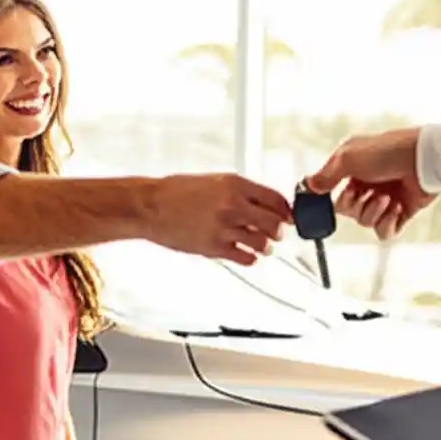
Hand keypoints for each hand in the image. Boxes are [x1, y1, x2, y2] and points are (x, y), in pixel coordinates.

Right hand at [143, 173, 291, 265]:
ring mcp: (224, 227)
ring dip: (266, 247)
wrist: (151, 206)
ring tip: (263, 247)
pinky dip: (250, 258)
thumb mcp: (214, 181)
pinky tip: (247, 255)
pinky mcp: (214, 247)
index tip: (289, 218)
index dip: (286, 211)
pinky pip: (245, 257)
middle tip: (277, 234)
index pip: (275, 199)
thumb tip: (263, 205)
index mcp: (235, 184)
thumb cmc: (178, 192)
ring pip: (262, 243)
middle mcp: (233, 205)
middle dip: (279, 231)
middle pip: (274, 223)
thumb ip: (240, 192)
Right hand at [305, 127, 435, 240]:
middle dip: (354, 205)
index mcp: (353, 167)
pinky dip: (387, 223)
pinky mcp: (400, 212)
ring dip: (373, 212)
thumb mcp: (349, 157)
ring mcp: (384, 199)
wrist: (424, 160)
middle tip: (365, 193)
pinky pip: (384, 231)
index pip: (331, 190)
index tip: (325, 200)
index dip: (329, 197)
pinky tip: (395, 208)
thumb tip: (309, 185)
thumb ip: (327, 174)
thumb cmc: (388, 151)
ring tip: (387, 198)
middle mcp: (367, 183)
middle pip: (347, 210)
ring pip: (364, 221)